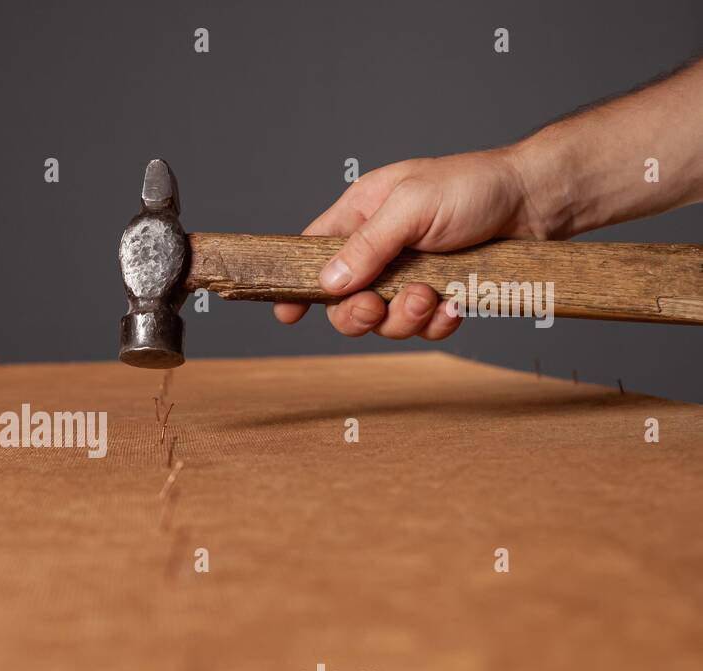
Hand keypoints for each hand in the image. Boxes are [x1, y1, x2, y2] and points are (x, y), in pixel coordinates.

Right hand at [272, 149, 542, 338]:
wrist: (538, 201)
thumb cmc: (474, 186)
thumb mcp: (412, 206)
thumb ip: (367, 245)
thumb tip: (328, 282)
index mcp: (362, 215)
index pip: (314, 253)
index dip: (300, 284)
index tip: (289, 313)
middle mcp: (381, 248)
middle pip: (344, 301)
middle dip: (360, 312)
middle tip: (379, 306)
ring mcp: (410, 274)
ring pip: (384, 321)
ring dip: (405, 317)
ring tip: (432, 296)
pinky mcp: (441, 295)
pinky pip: (424, 328)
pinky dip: (437, 323)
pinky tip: (455, 304)